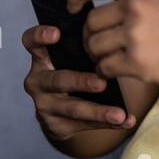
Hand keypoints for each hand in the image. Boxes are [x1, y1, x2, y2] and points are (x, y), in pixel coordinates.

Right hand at [21, 23, 133, 141]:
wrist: (63, 111)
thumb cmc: (74, 71)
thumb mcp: (71, 58)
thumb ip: (83, 48)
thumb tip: (113, 42)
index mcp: (41, 58)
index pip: (31, 42)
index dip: (40, 36)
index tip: (56, 33)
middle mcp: (37, 81)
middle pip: (58, 80)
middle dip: (81, 82)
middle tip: (102, 83)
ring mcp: (44, 105)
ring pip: (73, 109)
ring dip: (99, 112)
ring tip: (119, 114)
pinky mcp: (55, 125)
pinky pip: (85, 125)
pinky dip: (109, 124)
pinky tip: (127, 121)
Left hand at [67, 0, 158, 85]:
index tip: (73, 9)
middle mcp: (135, 5)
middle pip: (90, 23)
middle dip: (93, 36)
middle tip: (107, 43)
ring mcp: (136, 34)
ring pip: (94, 47)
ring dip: (99, 55)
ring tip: (115, 56)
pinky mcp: (138, 62)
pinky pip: (104, 67)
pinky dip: (106, 71)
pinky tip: (120, 68)